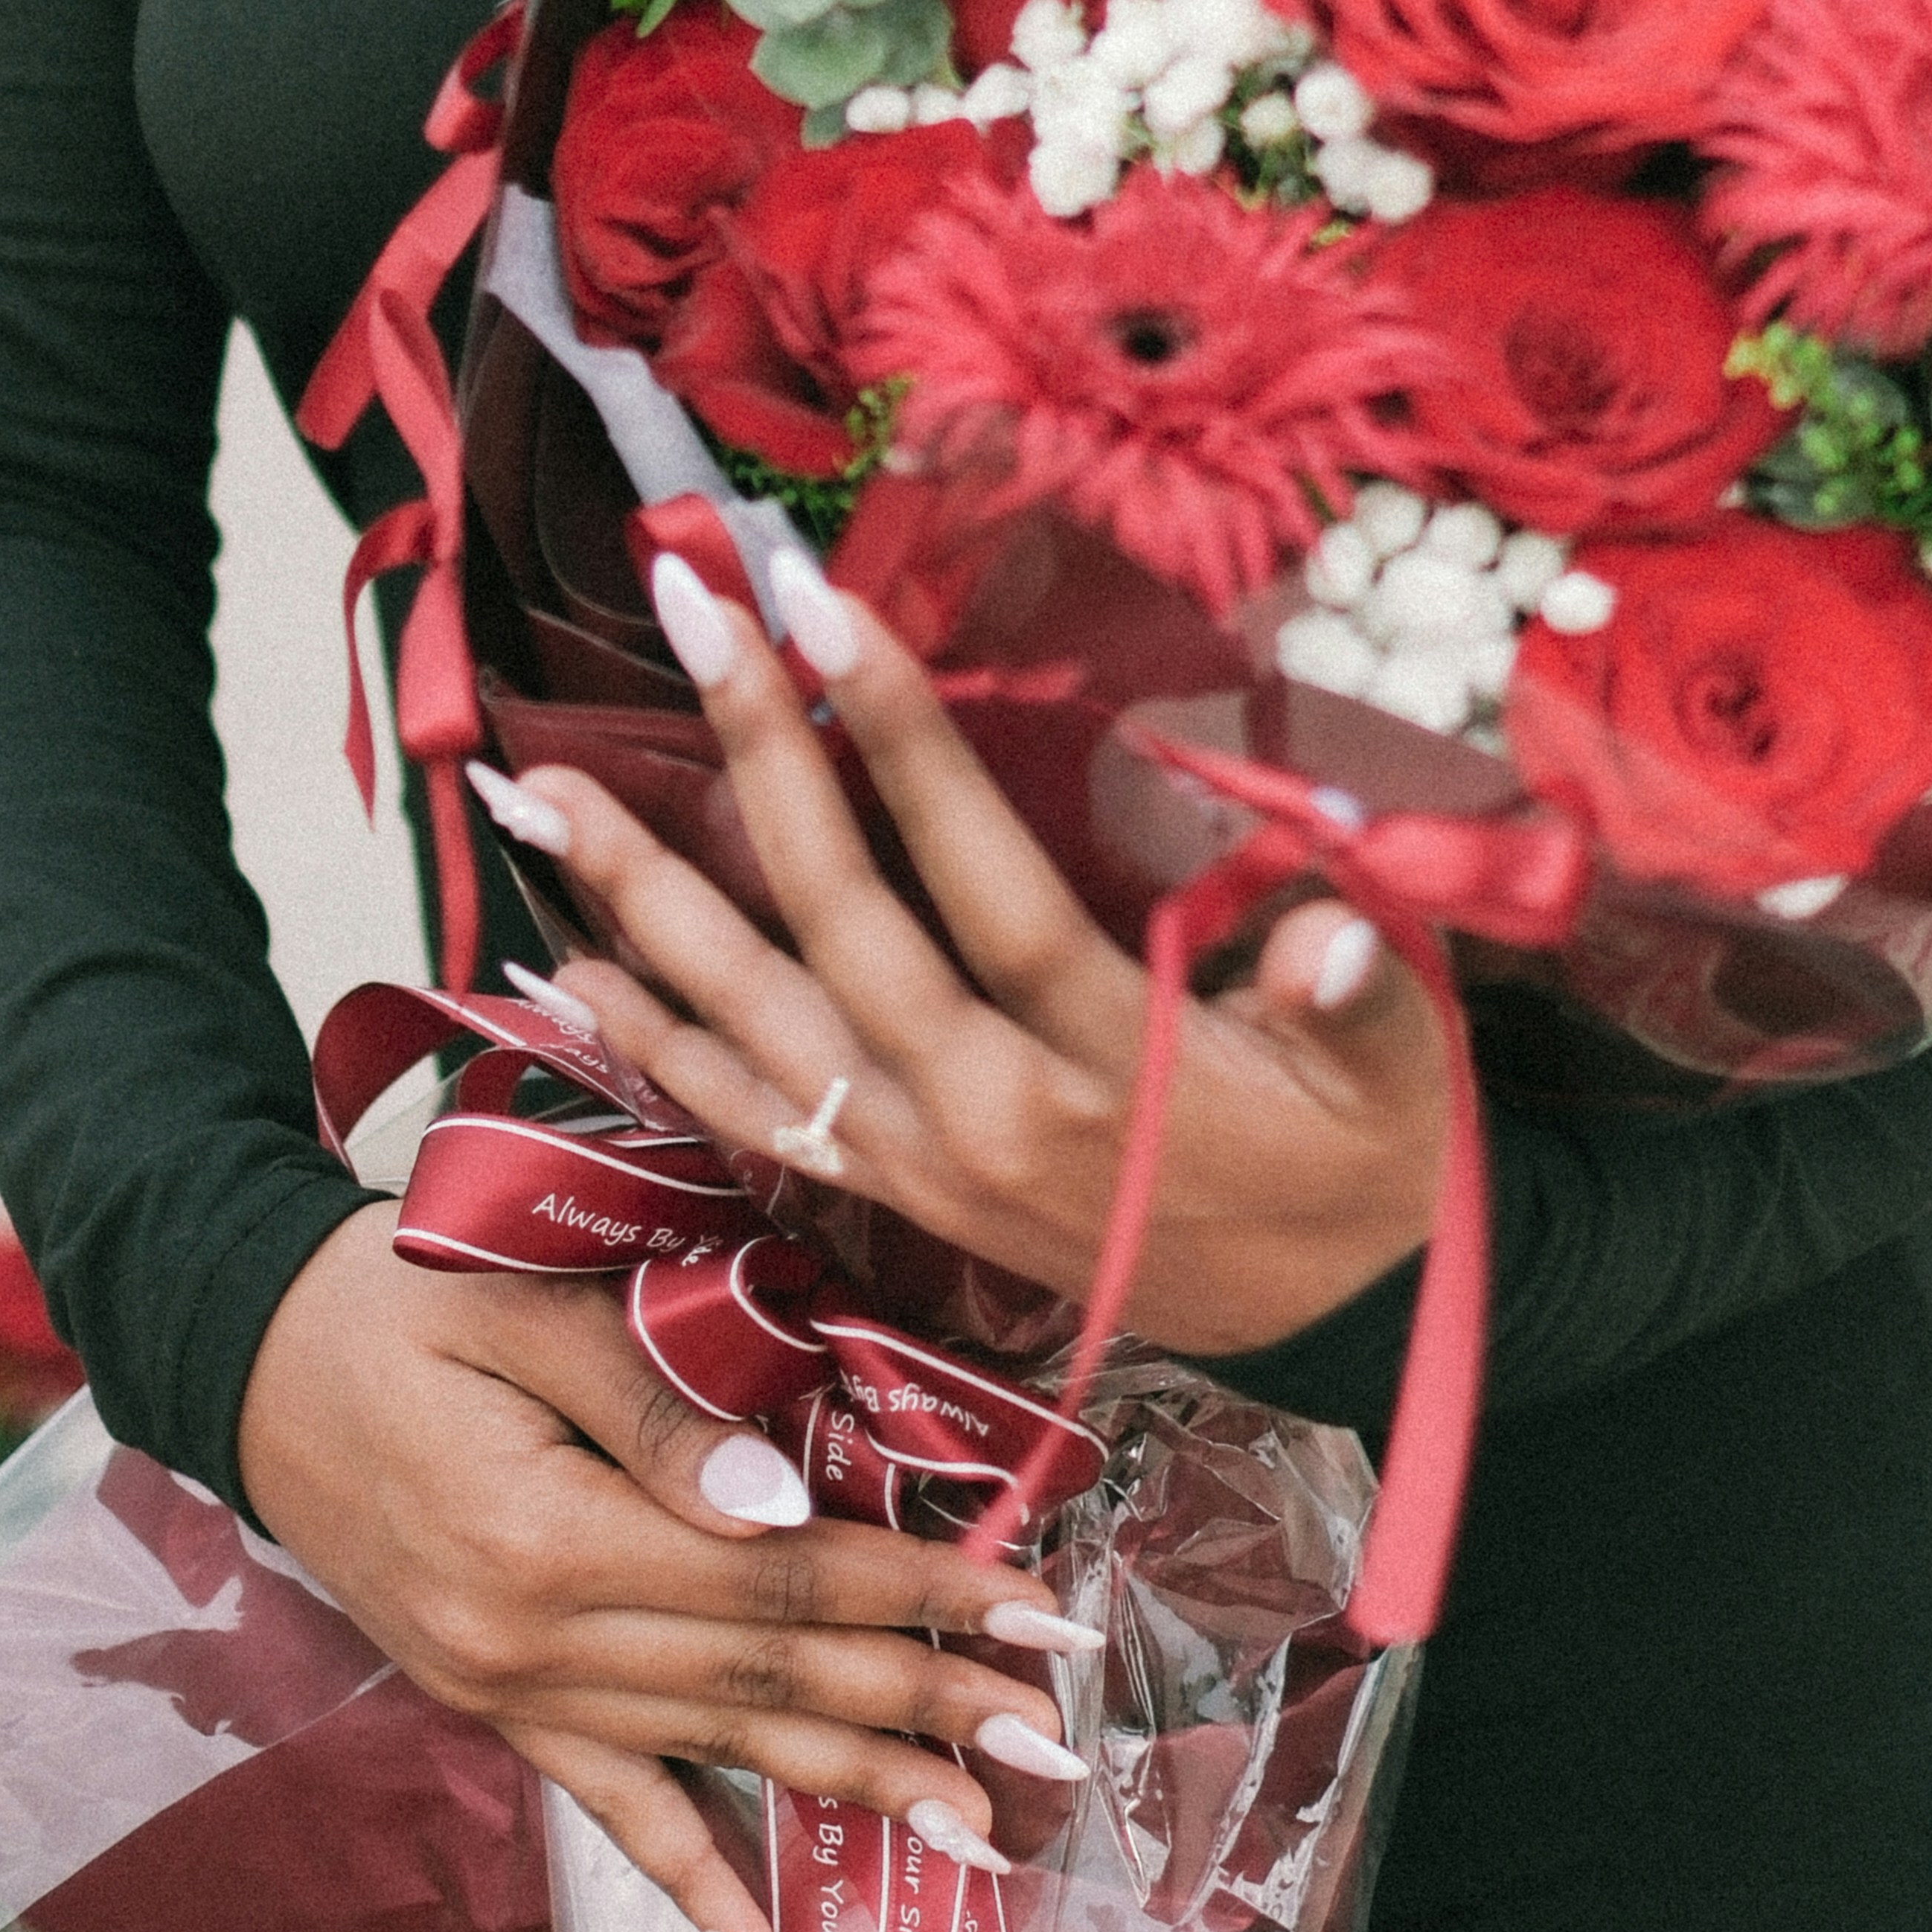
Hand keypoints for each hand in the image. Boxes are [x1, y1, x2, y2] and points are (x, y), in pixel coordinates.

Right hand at [233, 1203, 1094, 1931]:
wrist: (249, 1357)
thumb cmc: (397, 1297)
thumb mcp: (525, 1310)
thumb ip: (655, 1411)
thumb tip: (789, 1501)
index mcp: (550, 1534)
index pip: (780, 1576)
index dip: (917, 1594)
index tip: (1035, 1614)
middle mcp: (534, 1640)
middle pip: (768, 1676)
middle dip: (924, 1705)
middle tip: (1051, 1738)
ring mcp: (510, 1688)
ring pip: (714, 1750)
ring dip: (850, 1789)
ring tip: (977, 1831)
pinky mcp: (491, 1704)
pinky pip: (606, 1806)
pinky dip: (686, 1880)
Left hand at [483, 553, 1450, 1361]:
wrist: (1337, 1324)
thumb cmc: (1366, 1163)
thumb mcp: (1396, 1079)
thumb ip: (1355, 996)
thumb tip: (1334, 928)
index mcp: (1100, 1067)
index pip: (975, 876)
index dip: (900, 737)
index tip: (825, 607)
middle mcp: (983, 1120)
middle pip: (834, 919)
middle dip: (752, 753)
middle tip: (685, 610)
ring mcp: (921, 1168)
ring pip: (750, 1019)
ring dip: (638, 898)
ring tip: (535, 788)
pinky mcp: (897, 1199)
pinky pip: (745, 1115)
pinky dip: (650, 1041)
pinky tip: (567, 970)